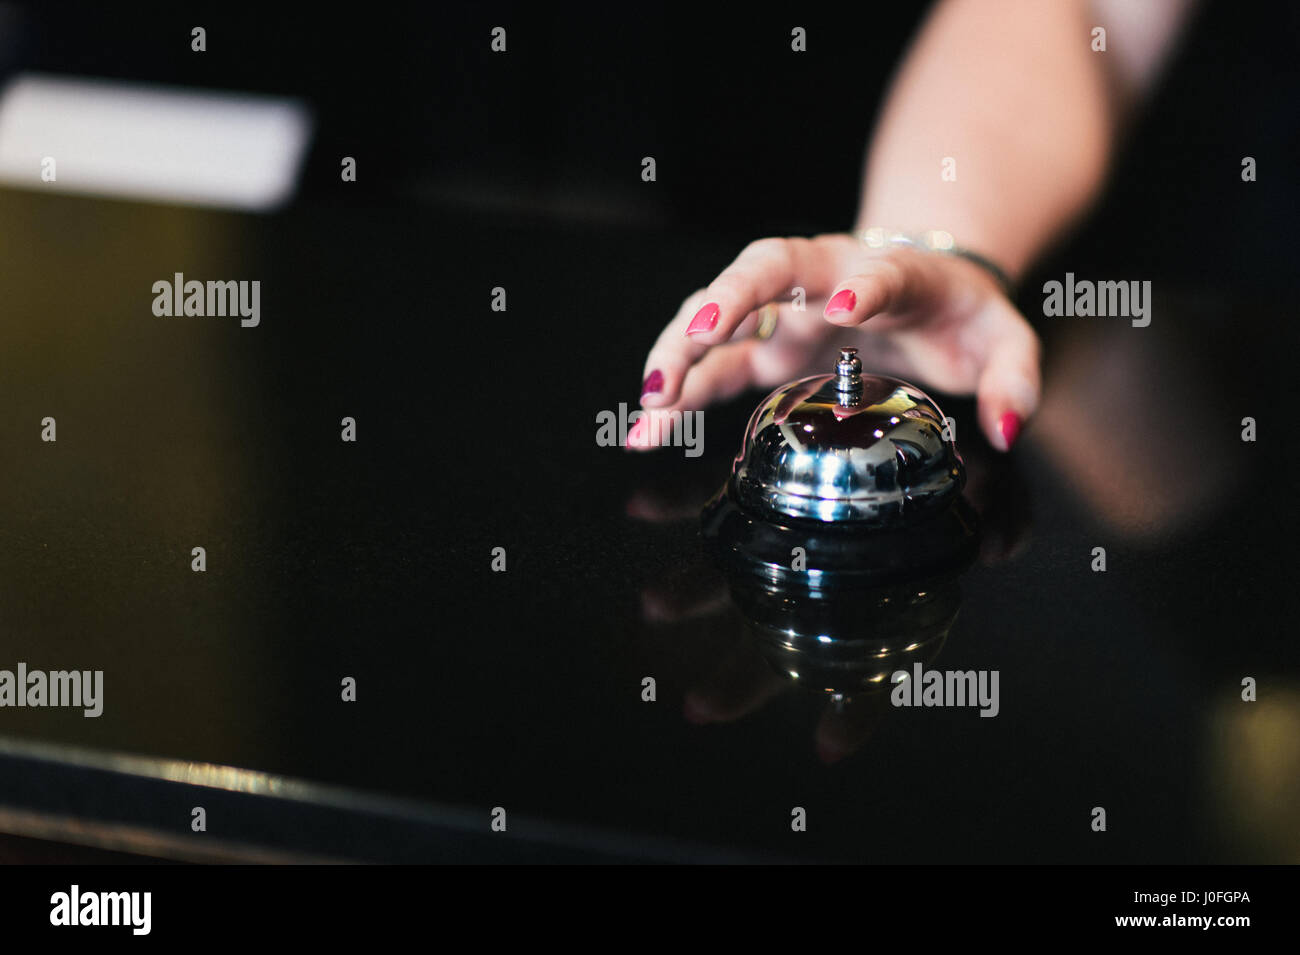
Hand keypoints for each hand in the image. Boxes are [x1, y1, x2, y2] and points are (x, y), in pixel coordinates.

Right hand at [633, 234, 1039, 450]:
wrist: (920, 283)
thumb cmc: (958, 312)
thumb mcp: (1004, 342)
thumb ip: (1014, 378)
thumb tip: (1011, 427)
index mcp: (893, 271)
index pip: (877, 271)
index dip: (862, 285)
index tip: (843, 306)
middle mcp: (824, 279)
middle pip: (765, 270)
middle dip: (730, 300)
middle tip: (701, 336)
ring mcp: (785, 312)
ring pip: (719, 312)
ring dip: (682, 350)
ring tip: (653, 399)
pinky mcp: (763, 346)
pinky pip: (710, 364)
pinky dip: (679, 392)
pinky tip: (648, 427)